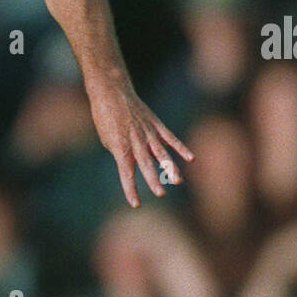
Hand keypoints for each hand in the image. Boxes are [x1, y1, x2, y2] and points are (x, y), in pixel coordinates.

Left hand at [87, 77, 193, 206]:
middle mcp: (136, 141)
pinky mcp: (156, 125)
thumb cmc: (105, 118)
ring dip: (170, 167)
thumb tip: (133, 166)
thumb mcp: (107, 139)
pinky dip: (181, 148)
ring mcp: (148, 132)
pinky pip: (170, 138)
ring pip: (161, 152)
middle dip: (153, 179)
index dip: (131, 189)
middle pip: (146, 164)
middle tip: (160, 194)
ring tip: (178, 180)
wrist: (112, 92)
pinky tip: (191, 158)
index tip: (136, 204)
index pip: (127, 173)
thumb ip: (122, 153)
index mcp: (121, 147)